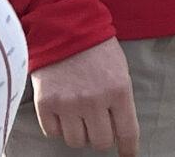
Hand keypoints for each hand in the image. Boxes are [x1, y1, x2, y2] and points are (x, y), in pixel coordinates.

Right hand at [32, 37, 138, 155]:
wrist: (67, 30)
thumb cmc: (98, 50)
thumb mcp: (120, 71)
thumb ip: (120, 99)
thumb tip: (119, 127)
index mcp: (119, 90)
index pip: (127, 131)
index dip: (128, 147)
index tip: (128, 155)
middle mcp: (94, 100)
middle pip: (100, 142)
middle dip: (101, 137)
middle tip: (99, 126)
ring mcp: (69, 104)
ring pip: (76, 141)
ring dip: (79, 133)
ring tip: (79, 115)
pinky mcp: (46, 104)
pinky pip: (53, 133)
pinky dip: (59, 127)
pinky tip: (63, 112)